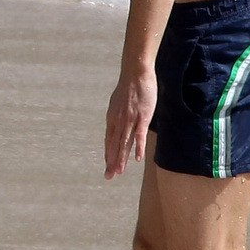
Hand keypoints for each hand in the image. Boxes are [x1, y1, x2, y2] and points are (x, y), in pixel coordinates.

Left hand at [104, 65, 156, 179]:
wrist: (135, 73)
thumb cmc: (129, 87)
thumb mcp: (118, 103)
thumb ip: (117, 115)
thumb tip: (116, 122)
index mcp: (112, 118)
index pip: (109, 140)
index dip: (108, 155)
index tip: (108, 167)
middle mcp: (118, 121)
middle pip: (114, 145)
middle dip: (111, 162)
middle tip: (109, 177)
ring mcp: (129, 120)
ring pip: (124, 143)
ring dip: (121, 159)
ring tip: (119, 172)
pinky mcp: (141, 117)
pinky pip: (139, 135)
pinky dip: (138, 147)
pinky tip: (137, 158)